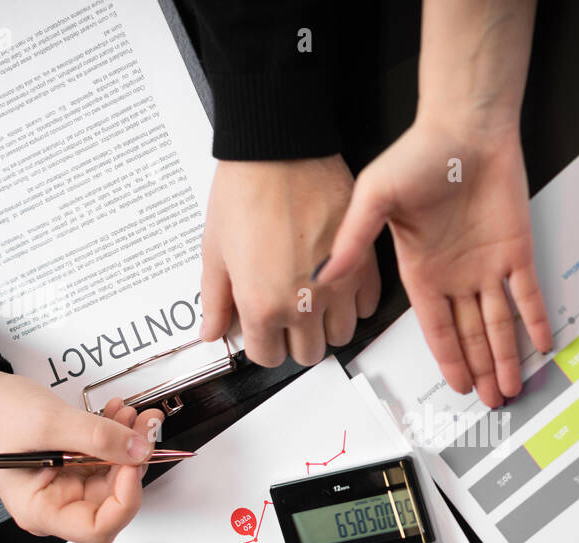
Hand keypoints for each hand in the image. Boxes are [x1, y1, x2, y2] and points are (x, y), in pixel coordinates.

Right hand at [0, 367, 162, 542]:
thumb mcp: (49, 423)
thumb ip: (98, 437)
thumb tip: (139, 450)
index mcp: (42, 510)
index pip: (98, 528)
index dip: (125, 500)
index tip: (134, 464)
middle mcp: (57, 502)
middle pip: (114, 498)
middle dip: (133, 461)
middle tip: (144, 429)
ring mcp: (68, 483)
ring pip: (116, 474)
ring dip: (129, 443)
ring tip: (131, 415)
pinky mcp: (75, 464)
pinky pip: (107, 456)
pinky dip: (118, 434)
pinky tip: (118, 414)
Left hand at [199, 156, 380, 366]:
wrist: (280, 150)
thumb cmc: (246, 191)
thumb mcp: (215, 251)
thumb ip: (215, 300)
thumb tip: (212, 329)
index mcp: (262, 305)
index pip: (267, 356)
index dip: (261, 343)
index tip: (260, 329)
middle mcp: (304, 304)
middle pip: (309, 354)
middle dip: (294, 340)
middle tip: (285, 315)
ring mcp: (338, 286)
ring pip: (341, 335)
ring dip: (326, 325)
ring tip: (311, 301)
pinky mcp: (362, 263)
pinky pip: (366, 305)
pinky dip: (353, 302)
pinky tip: (335, 285)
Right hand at [318, 118, 551, 406]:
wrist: (466, 126)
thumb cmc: (418, 155)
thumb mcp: (374, 199)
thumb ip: (354, 242)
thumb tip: (324, 277)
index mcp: (421, 271)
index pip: (436, 328)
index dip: (449, 360)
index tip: (458, 388)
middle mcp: (455, 275)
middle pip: (471, 335)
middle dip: (480, 370)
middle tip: (491, 402)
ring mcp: (487, 264)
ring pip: (500, 324)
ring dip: (506, 357)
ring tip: (512, 389)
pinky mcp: (516, 249)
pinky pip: (528, 294)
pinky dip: (535, 320)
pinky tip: (540, 346)